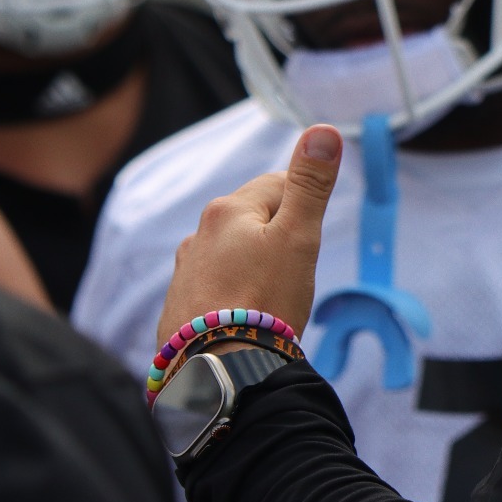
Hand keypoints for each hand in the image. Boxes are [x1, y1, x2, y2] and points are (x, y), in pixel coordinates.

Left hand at [155, 124, 342, 347]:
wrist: (220, 372)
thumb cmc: (266, 301)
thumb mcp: (298, 238)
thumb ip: (310, 184)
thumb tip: (324, 129)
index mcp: (228, 210)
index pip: (277, 186)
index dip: (302, 209)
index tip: (310, 241)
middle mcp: (198, 235)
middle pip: (251, 221)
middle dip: (276, 239)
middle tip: (294, 275)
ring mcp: (184, 272)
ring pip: (230, 255)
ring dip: (251, 268)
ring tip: (270, 300)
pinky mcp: (177, 309)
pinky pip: (212, 290)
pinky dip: (230, 296)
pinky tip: (243, 319)